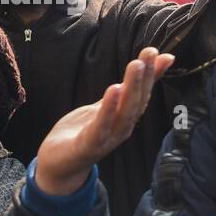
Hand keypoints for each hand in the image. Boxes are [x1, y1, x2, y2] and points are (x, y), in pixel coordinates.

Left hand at [34, 47, 174, 194]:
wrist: (60, 163)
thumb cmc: (86, 131)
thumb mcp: (107, 104)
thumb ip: (128, 87)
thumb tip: (151, 68)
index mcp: (126, 118)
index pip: (143, 94)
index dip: (152, 73)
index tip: (155, 52)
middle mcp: (122, 128)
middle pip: (137, 101)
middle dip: (144, 77)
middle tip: (148, 54)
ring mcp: (107, 138)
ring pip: (124, 113)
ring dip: (132, 88)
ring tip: (136, 65)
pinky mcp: (89, 145)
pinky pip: (101, 126)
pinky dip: (109, 108)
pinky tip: (113, 90)